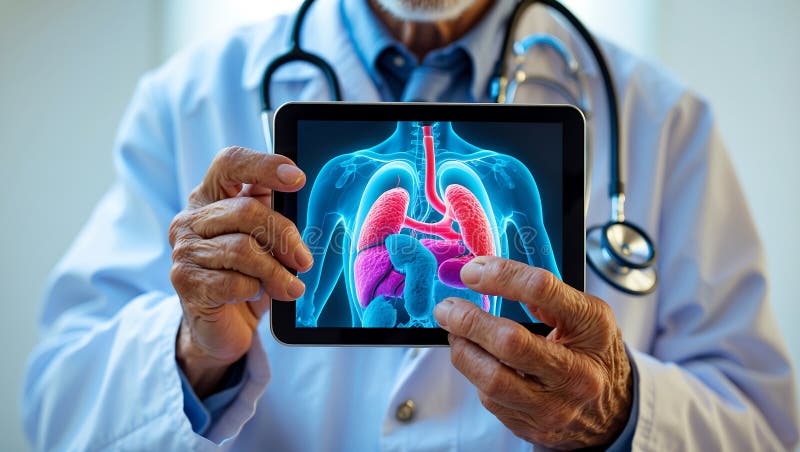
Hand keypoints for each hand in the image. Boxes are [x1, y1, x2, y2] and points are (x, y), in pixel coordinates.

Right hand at [168, 146, 311, 396]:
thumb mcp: (264, 241)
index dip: (264, 166)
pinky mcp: (184, 281)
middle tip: (304, 260)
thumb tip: (296, 199)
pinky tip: (255, 295)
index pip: (230, 164)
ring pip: (242, 249)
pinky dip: (253, 289)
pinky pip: (231, 281)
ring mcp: (184, 249)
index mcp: (211, 196)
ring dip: (275, 272)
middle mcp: (191, 217)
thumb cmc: (247, 275)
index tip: (298, 179)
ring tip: (291, 287)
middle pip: (246, 210)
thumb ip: (272, 216)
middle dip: (284, 236)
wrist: (225, 325)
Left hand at [434, 256, 632, 449]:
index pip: (541, 289)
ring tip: (455, 333)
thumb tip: (486, 276)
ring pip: (493, 379)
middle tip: (448, 309)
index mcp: (593, 326)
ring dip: (463, 350)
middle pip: (510, 341)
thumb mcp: (584, 316)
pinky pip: (491, 399)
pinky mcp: (535, 426)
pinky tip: (475, 360)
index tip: (471, 272)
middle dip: (469, 321)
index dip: (500, 276)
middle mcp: (578, 370)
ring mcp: (557, 404)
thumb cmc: (589, 352)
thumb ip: (545, 297)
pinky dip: (476, 374)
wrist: (611, 412)